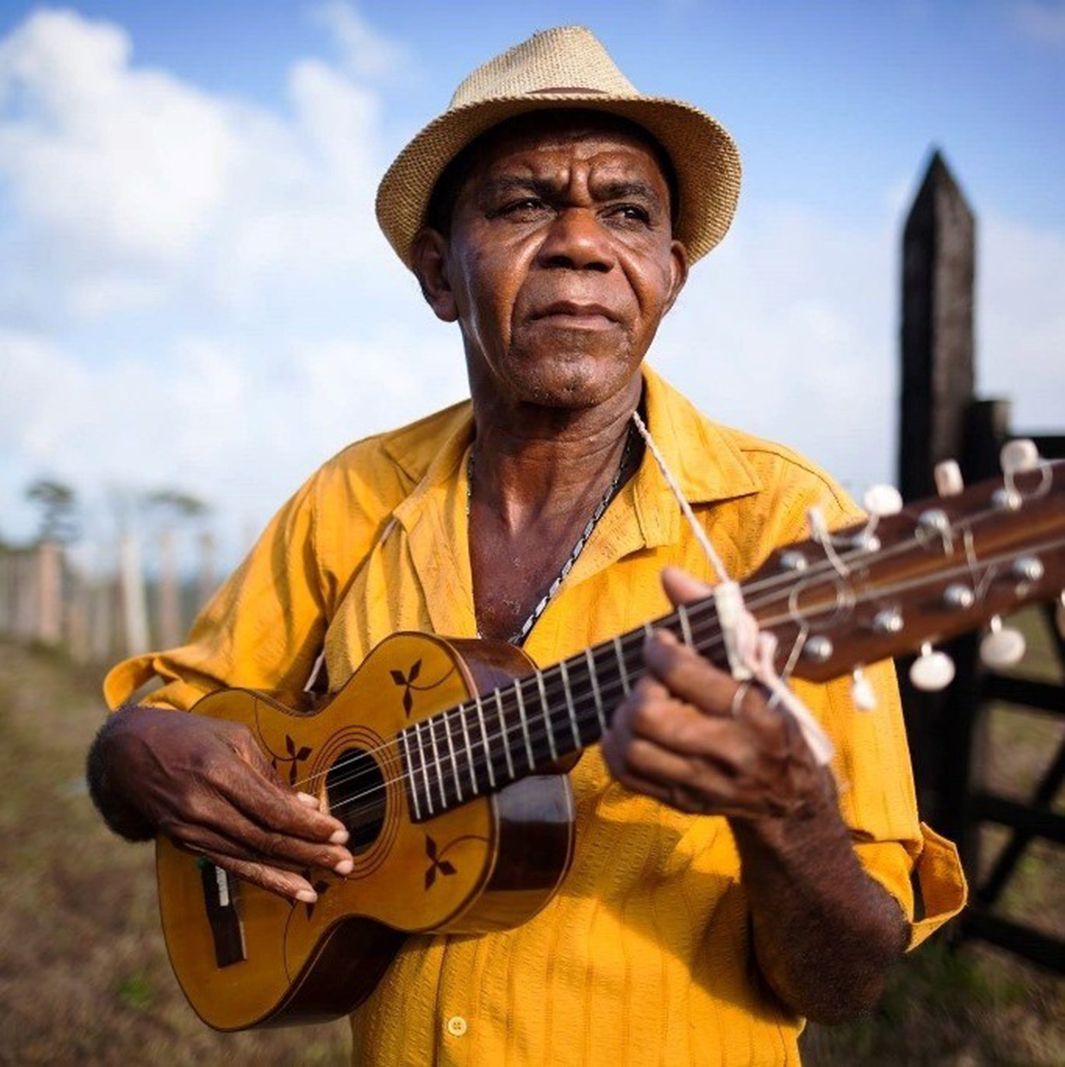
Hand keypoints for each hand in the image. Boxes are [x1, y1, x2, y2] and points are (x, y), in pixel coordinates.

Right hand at [95, 707, 352, 901]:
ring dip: (291, 873)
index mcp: (219, 770)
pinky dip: (265, 879)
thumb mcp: (234, 739)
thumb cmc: (192, 736)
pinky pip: (232, 865)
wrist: (127, 753)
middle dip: (309, 853)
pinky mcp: (186, 843)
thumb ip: (270, 776)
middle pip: (265, 837)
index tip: (340, 833)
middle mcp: (203, 805)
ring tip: (326, 882)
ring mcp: (191, 828)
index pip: (272, 808)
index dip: (308, 825)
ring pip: (250, 857)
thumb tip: (309, 806)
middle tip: (346, 863)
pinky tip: (293, 890)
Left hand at [601, 567, 830, 820]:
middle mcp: (731, 752)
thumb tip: (669, 575)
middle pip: (648, 715)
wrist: (791, 796)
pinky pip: (627, 776)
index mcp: (754, 711)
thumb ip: (717, 615)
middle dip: (640, 688)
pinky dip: (616, 749)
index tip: (661, 644)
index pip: (682, 673)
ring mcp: (704, 783)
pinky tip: (629, 732)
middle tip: (651, 681)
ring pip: (632, 748)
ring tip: (638, 705)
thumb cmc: (773, 714)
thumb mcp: (760, 664)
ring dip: (622, 718)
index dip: (659, 650)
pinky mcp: (684, 804)